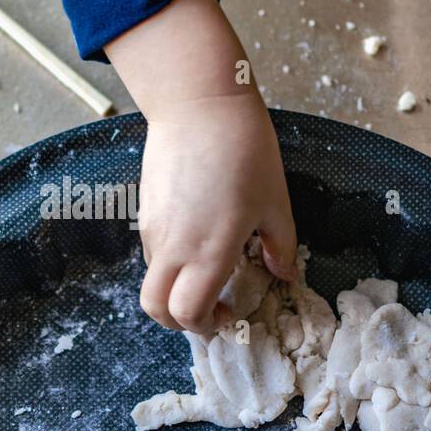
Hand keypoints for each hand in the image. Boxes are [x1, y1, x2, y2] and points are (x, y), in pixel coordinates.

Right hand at [105, 0, 296, 332]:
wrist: (199, 104)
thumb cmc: (245, 150)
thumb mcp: (275, 203)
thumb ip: (281, 248)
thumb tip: (285, 276)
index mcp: (210, 251)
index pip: (189, 314)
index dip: (206, 326)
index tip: (229, 315)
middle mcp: (174, 247)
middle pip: (155, 309)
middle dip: (179, 321)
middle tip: (209, 310)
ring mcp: (154, 228)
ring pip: (153, 279)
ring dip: (175, 289)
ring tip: (207, 271)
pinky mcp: (145, 209)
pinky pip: (152, 251)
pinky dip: (170, 262)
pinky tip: (195, 239)